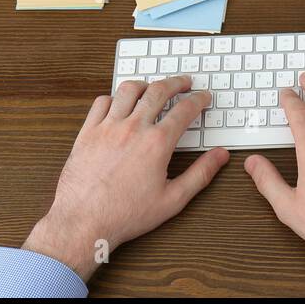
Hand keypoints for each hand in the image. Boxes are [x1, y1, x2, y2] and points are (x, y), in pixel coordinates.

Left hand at [21, 76, 229, 280]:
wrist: (84, 222)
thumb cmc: (126, 214)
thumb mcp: (173, 200)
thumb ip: (200, 174)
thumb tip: (220, 157)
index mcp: (157, 143)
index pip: (184, 110)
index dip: (198, 100)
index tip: (203, 97)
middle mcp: (133, 128)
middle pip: (159, 91)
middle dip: (176, 82)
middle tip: (184, 82)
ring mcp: (108, 127)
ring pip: (129, 90)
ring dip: (145, 84)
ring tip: (153, 86)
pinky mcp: (88, 132)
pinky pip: (101, 102)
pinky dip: (113, 97)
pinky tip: (119, 103)